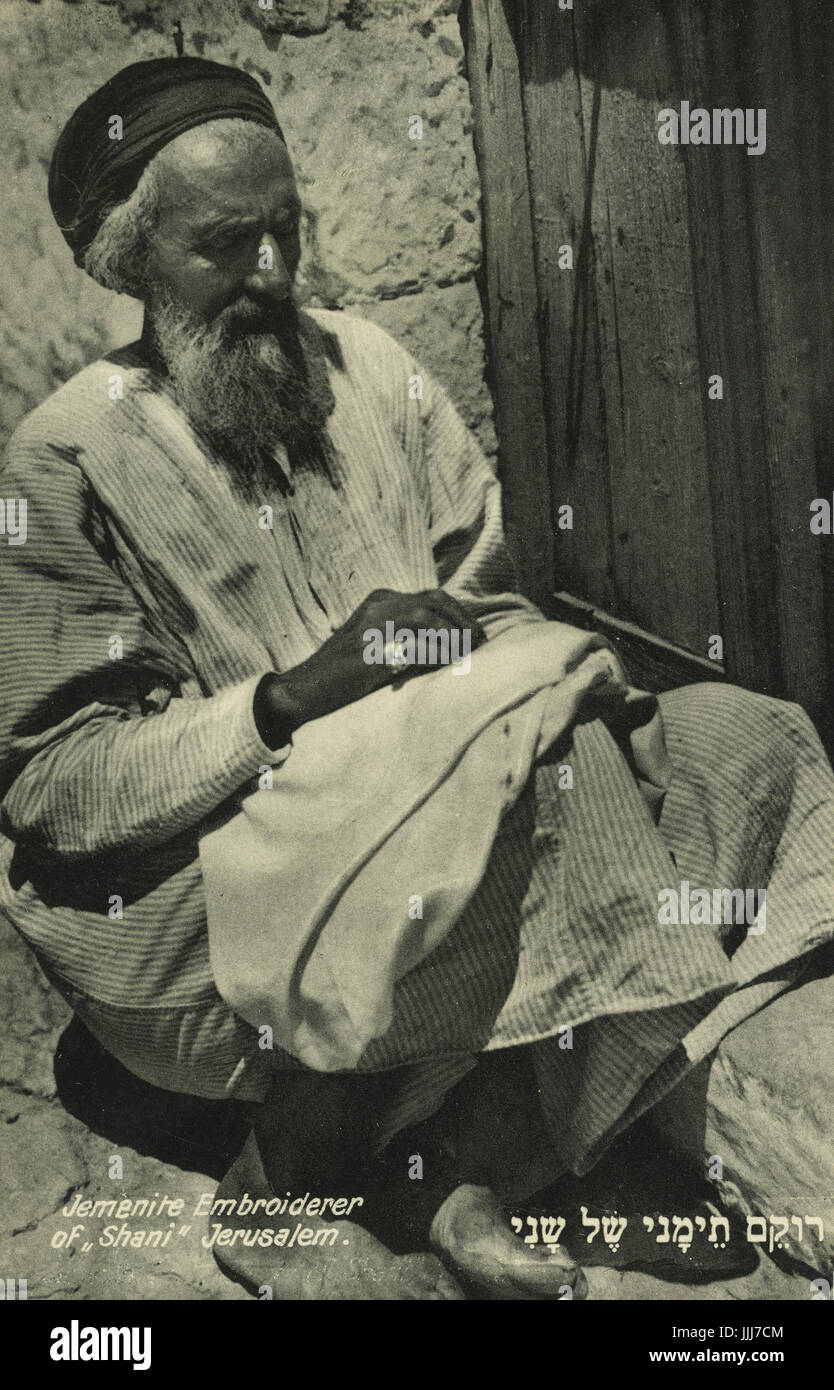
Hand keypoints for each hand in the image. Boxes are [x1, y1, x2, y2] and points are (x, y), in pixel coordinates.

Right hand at [255, 588, 485, 742]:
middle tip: (480, 642)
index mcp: (381, 598)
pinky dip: (436, 654)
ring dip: (453, 636)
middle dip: (463, 621)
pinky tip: (447, 665)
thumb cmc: (346, 673)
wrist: (306, 688)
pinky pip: (414, 645)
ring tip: (468, 654)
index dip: (460, 613)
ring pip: (427, 618)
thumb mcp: (379, 643)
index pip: (433, 596)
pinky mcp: (370, 648)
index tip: (477, 633)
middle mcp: (378, 604)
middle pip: (435, 601)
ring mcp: (372, 623)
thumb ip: (409, 635)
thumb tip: (456, 643)